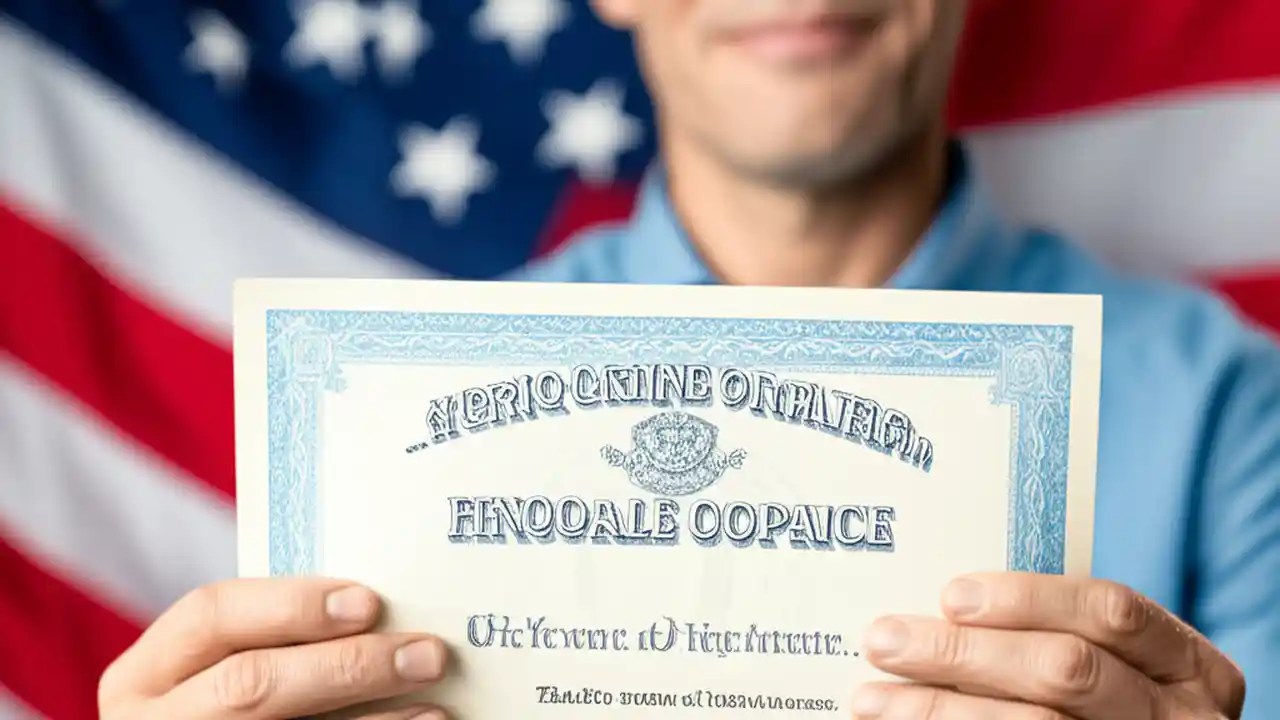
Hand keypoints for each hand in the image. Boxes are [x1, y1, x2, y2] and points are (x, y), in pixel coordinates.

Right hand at [98, 577, 448, 718]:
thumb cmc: (221, 707)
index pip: (210, 616)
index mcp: (144, 677)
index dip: (291, 604)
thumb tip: (377, 610)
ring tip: (435, 705)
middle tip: (427, 653)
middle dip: (348, 665)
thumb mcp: (215, 671)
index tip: (369, 601)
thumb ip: (272, 641)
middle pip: (251, 684)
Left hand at [853, 573, 1245, 718]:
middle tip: (882, 640)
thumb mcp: (1107, 660)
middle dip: (962, 653)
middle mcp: (1180, 717)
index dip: (1028, 599)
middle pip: (1064, 671)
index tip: (950, 595)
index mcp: (1188, 664)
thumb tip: (937, 603)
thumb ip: (1047, 630)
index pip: (1109, 612)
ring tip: (870, 699)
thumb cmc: (1103, 698)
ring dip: (937, 711)